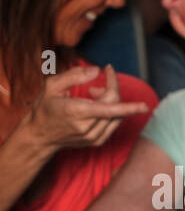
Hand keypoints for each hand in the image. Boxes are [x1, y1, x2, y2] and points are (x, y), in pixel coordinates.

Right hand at [26, 65, 149, 151]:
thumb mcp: (51, 86)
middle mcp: (88, 127)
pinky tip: (97, 107)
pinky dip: (111, 111)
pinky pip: (115, 122)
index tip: (110, 68)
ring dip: (109, 101)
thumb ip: (74, 76)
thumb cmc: (44, 108)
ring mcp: (94, 137)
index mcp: (76, 112)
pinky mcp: (99, 141)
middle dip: (108, 88)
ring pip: (118, 114)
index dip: (114, 85)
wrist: (41, 136)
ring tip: (92, 96)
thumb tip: (97, 71)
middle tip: (92, 88)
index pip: (110, 104)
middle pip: (114, 103)